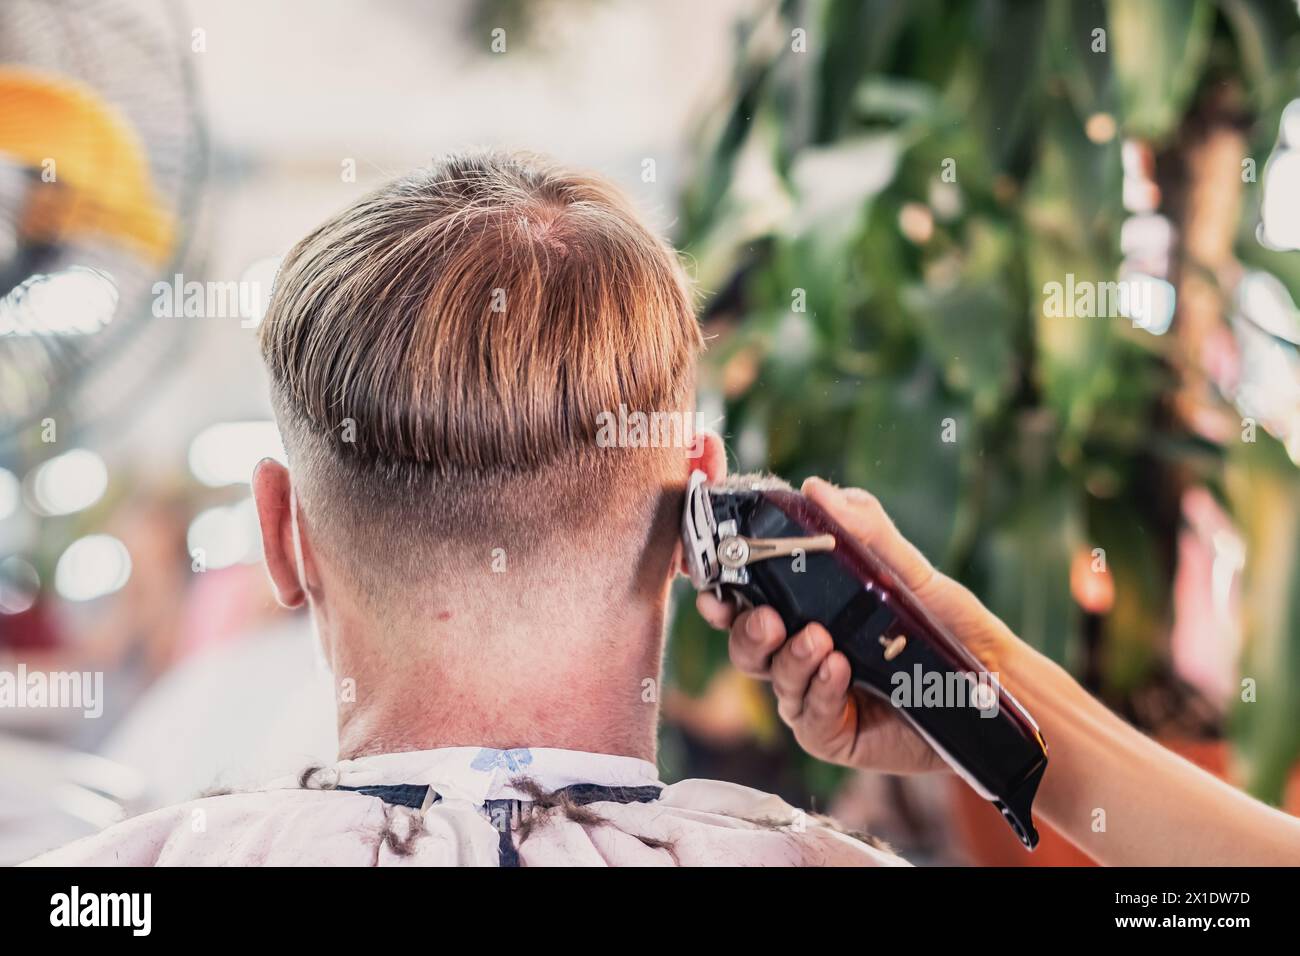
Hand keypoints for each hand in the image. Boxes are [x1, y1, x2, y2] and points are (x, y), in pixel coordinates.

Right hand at [696, 476, 1019, 774]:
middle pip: (746, 646)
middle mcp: (803, 654)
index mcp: (807, 612)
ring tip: (820, 642)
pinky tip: (838, 672)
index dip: (722, 597)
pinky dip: (818, 692)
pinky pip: (808, 717)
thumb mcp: (905, 569)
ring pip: (774, 681)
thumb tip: (815, 489)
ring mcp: (815, 696)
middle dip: (746, 632)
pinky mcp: (834, 734)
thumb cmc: (947, 621)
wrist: (992, 679)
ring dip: (789, 659)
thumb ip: (863, 529)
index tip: (714, 588)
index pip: (747, 604)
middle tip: (766, 617)